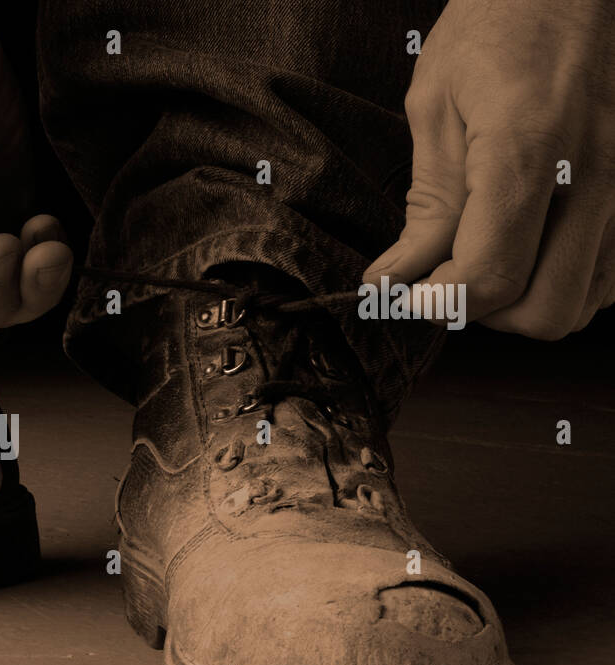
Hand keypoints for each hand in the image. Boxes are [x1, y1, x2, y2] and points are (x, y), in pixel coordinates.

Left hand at [364, 0, 614, 338]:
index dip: (438, 302)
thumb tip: (394, 278)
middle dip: (485, 311)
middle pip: (545, 310)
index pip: (490, 274)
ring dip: (526, 301)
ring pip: (584, 302)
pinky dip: (567, 280)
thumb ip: (426, 204)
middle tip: (446, 278)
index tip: (404, 293)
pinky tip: (531, 245)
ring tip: (487, 256)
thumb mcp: (437, 104)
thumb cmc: (501, 24)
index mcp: (529, 149)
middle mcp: (596, 174)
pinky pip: (612, 276)